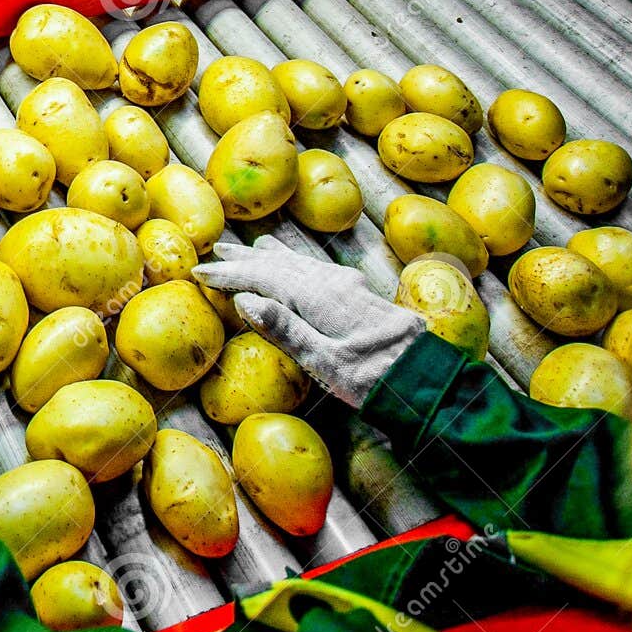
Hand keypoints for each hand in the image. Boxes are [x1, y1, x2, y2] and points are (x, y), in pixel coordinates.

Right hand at [192, 236, 424, 407]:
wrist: (431, 383)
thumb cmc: (376, 381)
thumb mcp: (326, 364)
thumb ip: (287, 330)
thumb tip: (245, 300)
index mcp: (320, 297)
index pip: (265, 278)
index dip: (231, 274)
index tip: (200, 272)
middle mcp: (334, 283)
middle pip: (282, 264)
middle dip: (247, 258)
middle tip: (216, 249)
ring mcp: (350, 287)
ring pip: (302, 263)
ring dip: (272, 257)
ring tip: (251, 248)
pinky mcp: (362, 295)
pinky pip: (318, 269)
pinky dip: (296, 263)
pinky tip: (299, 266)